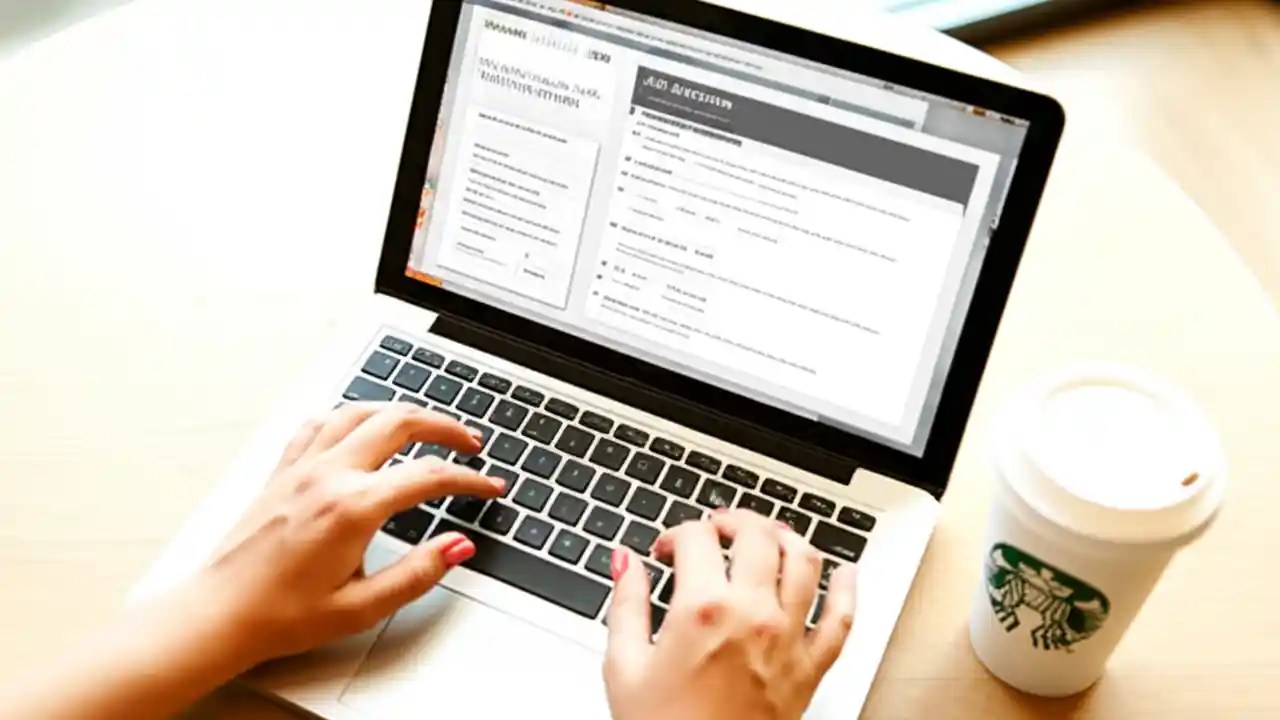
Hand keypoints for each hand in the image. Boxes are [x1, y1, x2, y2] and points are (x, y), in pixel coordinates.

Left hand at [195, 402, 507, 667]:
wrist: (218, 615)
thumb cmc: (280, 615)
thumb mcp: (362, 607)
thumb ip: (417, 573)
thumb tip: (458, 546)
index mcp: (352, 507)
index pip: (428, 476)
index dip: (469, 479)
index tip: (490, 485)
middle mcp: (327, 476)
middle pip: (398, 422)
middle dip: (444, 427)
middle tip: (469, 442)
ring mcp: (301, 468)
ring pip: (359, 411)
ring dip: (400, 411)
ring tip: (424, 424)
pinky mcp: (281, 472)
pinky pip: (319, 424)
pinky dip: (350, 416)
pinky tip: (358, 426)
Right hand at [604, 510, 856, 719]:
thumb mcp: (624, 666)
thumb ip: (626, 603)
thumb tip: (624, 561)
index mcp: (702, 609)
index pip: (697, 538)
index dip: (676, 534)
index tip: (665, 549)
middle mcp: (752, 615)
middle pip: (757, 536)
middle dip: (733, 521)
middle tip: (716, 527)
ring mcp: (787, 640)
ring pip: (804, 562)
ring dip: (787, 538)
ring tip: (770, 535)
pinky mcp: (810, 669)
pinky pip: (842, 620)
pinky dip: (847, 590)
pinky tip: (844, 574)